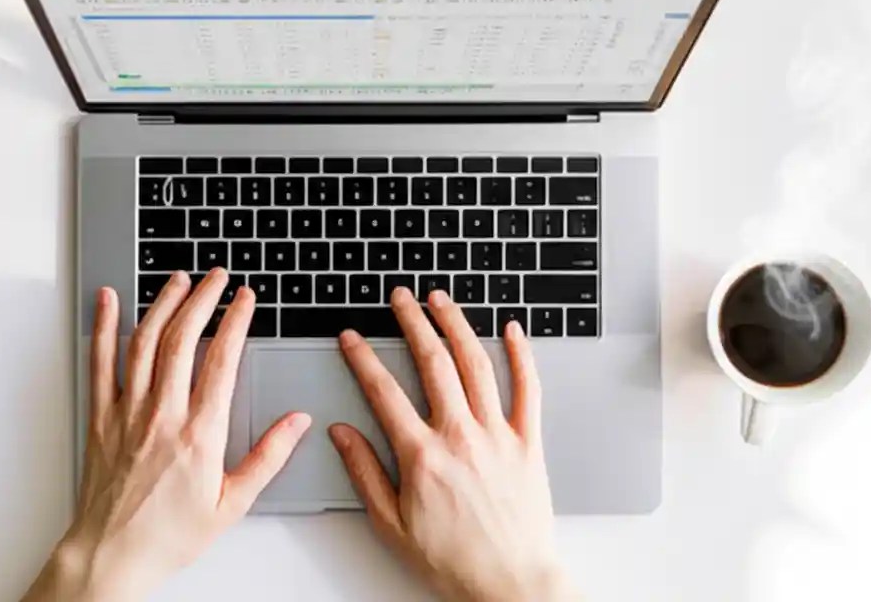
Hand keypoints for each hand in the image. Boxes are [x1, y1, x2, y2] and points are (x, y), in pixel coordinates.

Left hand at [24, 269, 310, 601]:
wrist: (112, 555)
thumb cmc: (169, 536)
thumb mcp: (232, 504)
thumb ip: (268, 458)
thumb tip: (298, 423)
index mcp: (200, 434)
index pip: (222, 360)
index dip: (236, 321)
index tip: (245, 299)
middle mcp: (163, 415)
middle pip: (183, 339)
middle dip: (203, 299)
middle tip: (216, 277)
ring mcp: (128, 412)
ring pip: (145, 341)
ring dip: (163, 303)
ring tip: (178, 280)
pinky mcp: (101, 417)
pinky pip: (101, 362)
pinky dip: (105, 326)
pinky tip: (110, 300)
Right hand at [330, 288, 577, 601]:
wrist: (510, 583)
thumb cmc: (453, 561)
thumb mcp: (391, 524)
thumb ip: (365, 473)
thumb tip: (342, 434)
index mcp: (422, 456)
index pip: (384, 391)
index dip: (363, 358)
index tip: (351, 338)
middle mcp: (460, 436)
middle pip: (432, 363)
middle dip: (412, 322)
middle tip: (400, 298)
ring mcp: (498, 436)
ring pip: (477, 364)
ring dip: (456, 325)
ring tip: (441, 300)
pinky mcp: (528, 444)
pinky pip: (529, 389)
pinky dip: (522, 356)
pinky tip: (513, 330)